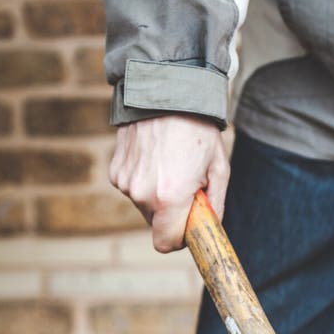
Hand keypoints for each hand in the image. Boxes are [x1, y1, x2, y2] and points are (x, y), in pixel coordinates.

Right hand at [109, 115, 229, 252]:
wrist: (165, 88)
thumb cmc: (198, 129)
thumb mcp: (218, 169)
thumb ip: (215, 205)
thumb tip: (210, 225)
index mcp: (169, 199)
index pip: (166, 244)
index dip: (179, 239)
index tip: (187, 224)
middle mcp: (142, 194)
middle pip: (156, 223)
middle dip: (171, 211)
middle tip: (185, 182)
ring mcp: (125, 182)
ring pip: (143, 204)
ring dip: (157, 193)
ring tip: (170, 162)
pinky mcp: (115, 170)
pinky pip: (132, 187)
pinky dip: (143, 178)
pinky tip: (154, 156)